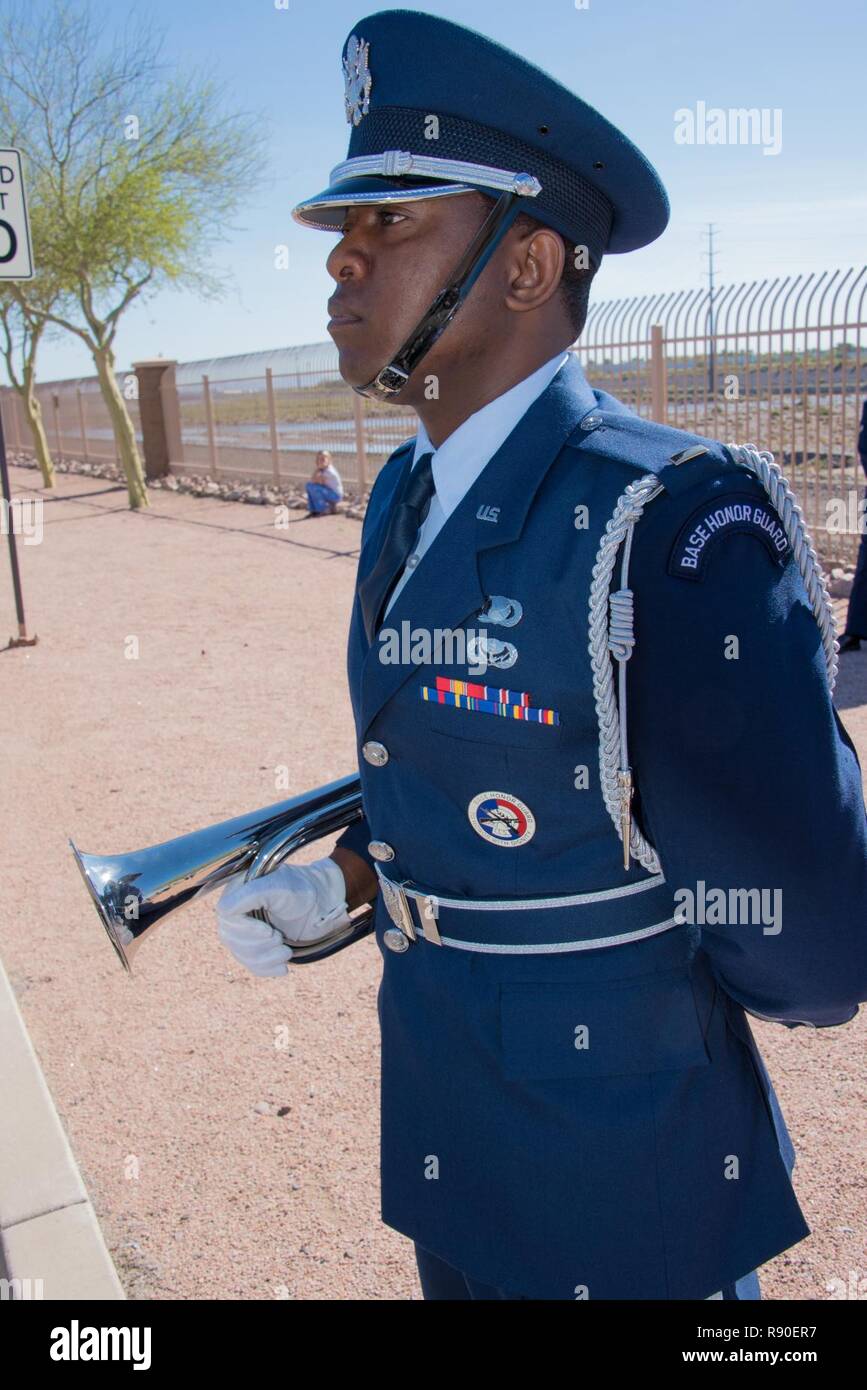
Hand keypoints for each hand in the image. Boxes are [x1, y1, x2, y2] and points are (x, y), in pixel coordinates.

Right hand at [215, 858, 349, 975]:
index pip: (226, 914)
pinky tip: (282, 967)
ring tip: (286, 951)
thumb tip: (224, 909)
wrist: (322, 903)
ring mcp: (243, 931)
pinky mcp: (254, 947)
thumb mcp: (280, 887)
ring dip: (265, 957)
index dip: (245, 928)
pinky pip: (252, 965)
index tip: (268, 931)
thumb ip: (252, 893)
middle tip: (279, 938)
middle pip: (231, 937)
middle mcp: (236, 911)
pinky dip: (267, 968)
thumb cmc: (301, 890)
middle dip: (258, 944)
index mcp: (238, 889)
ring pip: (241, 954)